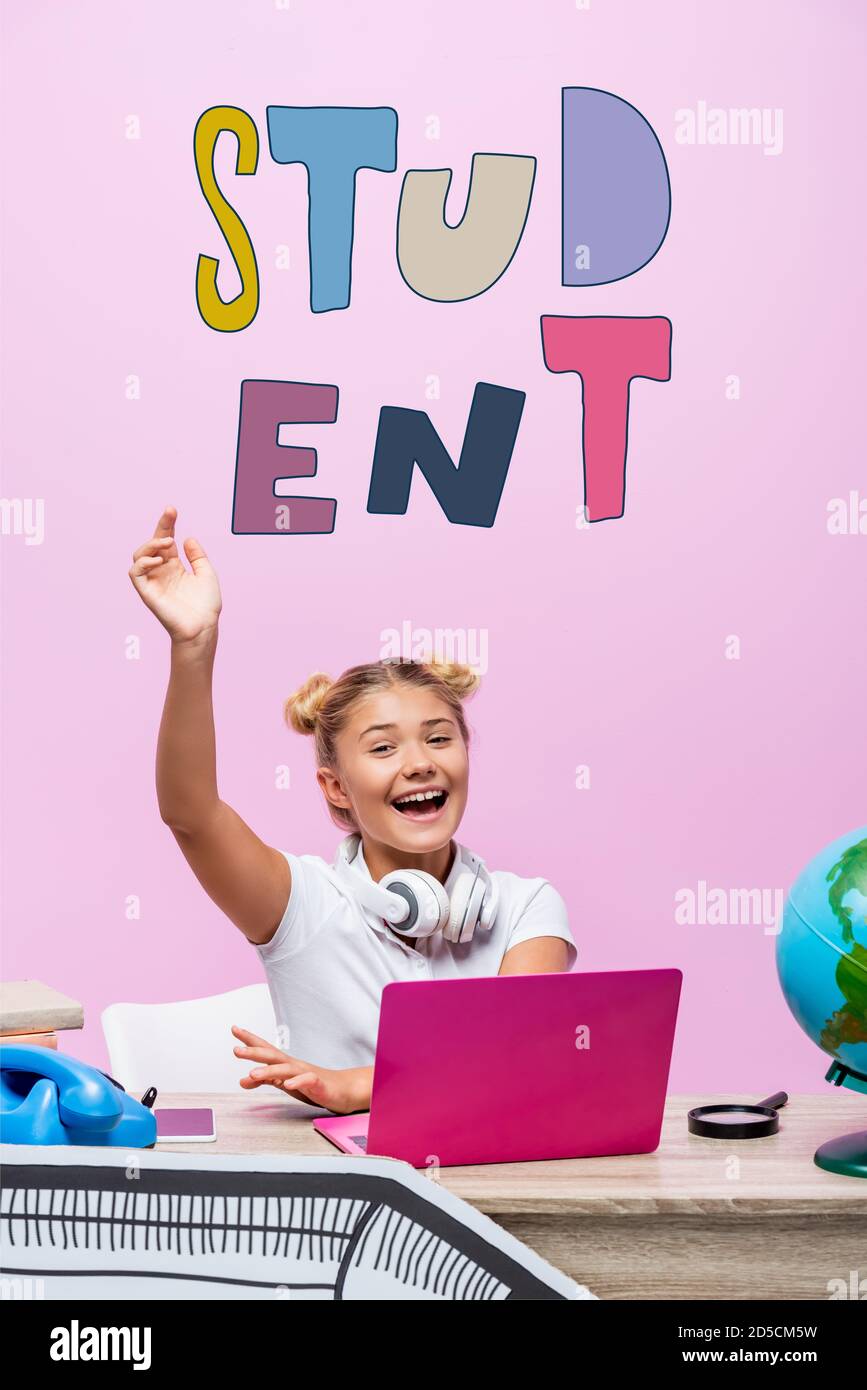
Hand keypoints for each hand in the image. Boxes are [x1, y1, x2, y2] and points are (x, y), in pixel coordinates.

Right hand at [128, 506, 221, 643]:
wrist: (203, 627)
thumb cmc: (206, 606)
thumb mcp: (206, 574)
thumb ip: (197, 556)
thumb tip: (187, 538)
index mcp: (175, 566)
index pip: (166, 540)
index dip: (167, 524)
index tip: (172, 510)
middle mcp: (162, 571)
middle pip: (152, 544)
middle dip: (160, 527)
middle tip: (170, 515)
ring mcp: (153, 581)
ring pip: (139, 556)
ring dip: (151, 545)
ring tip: (168, 544)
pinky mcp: (147, 592)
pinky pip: (135, 573)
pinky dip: (143, 562)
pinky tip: (158, 560)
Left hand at [231, 1025, 371, 1114]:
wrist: (341, 1089)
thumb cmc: (311, 1084)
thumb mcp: (283, 1084)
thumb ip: (264, 1080)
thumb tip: (242, 1080)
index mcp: (284, 1064)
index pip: (265, 1049)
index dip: (249, 1039)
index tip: (234, 1029)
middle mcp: (293, 1065)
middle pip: (272, 1055)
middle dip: (254, 1052)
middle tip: (236, 1050)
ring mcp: (305, 1073)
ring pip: (286, 1069)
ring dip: (269, 1071)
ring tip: (253, 1074)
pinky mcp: (317, 1084)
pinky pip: (307, 1081)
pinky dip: (297, 1082)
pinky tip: (287, 1085)